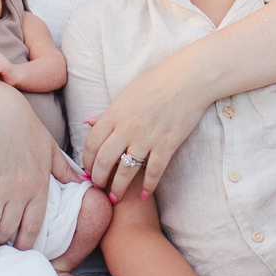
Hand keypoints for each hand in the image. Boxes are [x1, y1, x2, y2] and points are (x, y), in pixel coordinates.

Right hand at [0, 89, 82, 248]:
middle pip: (7, 231)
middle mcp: (20, 191)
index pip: (32, 228)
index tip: (17, 249)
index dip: (24, 244)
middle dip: (0, 240)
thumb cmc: (25, 127)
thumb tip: (82, 182)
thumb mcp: (50, 148)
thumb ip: (64, 169)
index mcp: (39, 187)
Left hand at [82, 53, 208, 198]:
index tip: (88, 170)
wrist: (188, 79)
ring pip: (125, 171)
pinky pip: (153, 172)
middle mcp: (127, 128)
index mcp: (115, 114)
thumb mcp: (127, 93)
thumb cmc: (157, 81)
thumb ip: (108, 112)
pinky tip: (143, 194)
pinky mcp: (167, 145)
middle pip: (103, 161)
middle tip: (98, 188)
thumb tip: (87, 123)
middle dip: (98, 179)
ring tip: (115, 197)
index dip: (86, 161)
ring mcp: (147, 138)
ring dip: (118, 188)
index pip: (91, 143)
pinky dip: (148, 186)